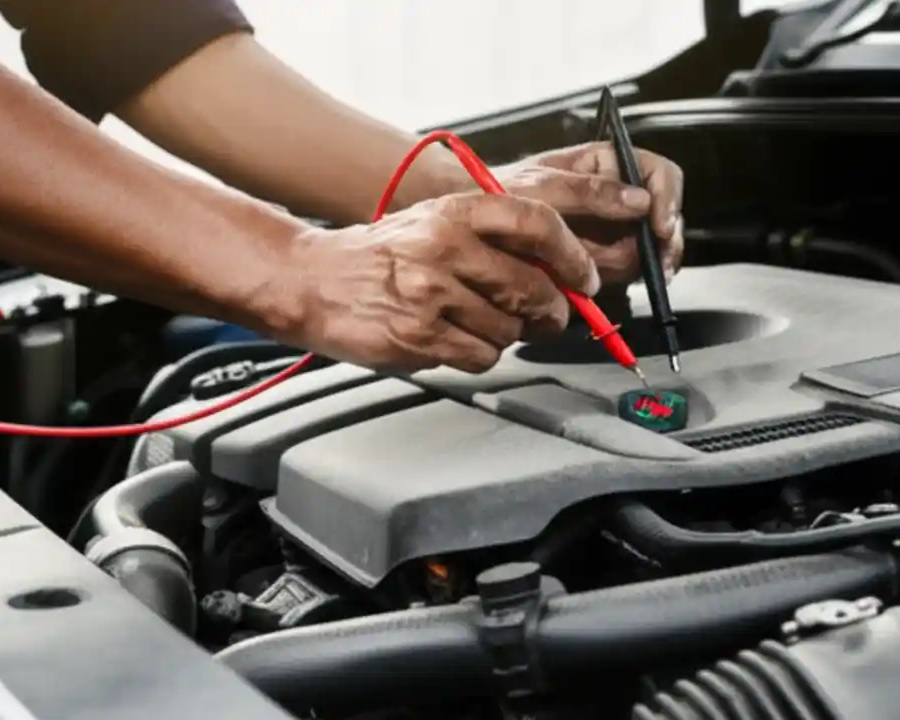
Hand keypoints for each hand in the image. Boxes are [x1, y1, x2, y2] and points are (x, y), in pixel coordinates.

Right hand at [280, 193, 599, 372]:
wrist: (314, 281)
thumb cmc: (384, 255)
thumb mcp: (437, 222)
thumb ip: (494, 240)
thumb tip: (561, 274)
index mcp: (456, 211)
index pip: (537, 223)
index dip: (572, 255)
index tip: (585, 277)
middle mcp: (445, 247)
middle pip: (533, 287)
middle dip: (550, 310)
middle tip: (548, 315)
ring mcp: (431, 293)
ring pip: (510, 328)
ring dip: (507, 334)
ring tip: (477, 321)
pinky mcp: (419, 335)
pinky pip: (482, 356)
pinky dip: (480, 354)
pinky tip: (456, 338)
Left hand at [493, 142, 683, 285]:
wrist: (475, 227)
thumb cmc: (502, 193)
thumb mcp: (542, 185)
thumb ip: (589, 191)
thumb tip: (641, 200)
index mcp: (611, 166)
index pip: (661, 175)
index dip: (668, 200)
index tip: (660, 227)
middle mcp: (618, 199)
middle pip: (662, 222)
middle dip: (657, 246)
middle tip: (654, 266)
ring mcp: (612, 233)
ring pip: (644, 255)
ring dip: (626, 266)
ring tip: (592, 267)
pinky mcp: (601, 263)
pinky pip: (623, 276)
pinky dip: (612, 283)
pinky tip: (593, 284)